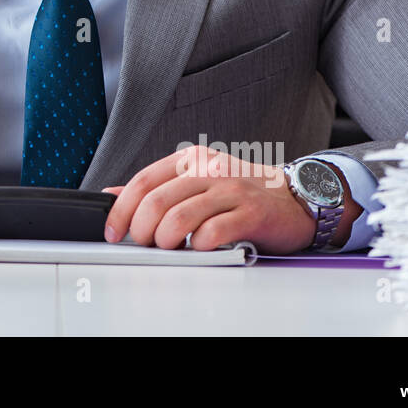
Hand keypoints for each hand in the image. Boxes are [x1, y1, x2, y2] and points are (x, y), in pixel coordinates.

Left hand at [101, 145, 316, 254]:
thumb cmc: (241, 193)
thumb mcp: (195, 181)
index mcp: (191, 159)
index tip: (113, 231)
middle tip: (143, 244)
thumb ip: (156, 188)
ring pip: (179, 217)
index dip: (122, 209)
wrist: (295, 199)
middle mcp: (209, 169)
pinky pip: (212, 233)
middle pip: (157, 201)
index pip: (143, 181)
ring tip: (169, 248)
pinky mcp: (251, 214)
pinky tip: (199, 249)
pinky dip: (197, 247)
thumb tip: (111, 197)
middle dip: (141, 229)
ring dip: (165, 240)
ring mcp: (231, 190)